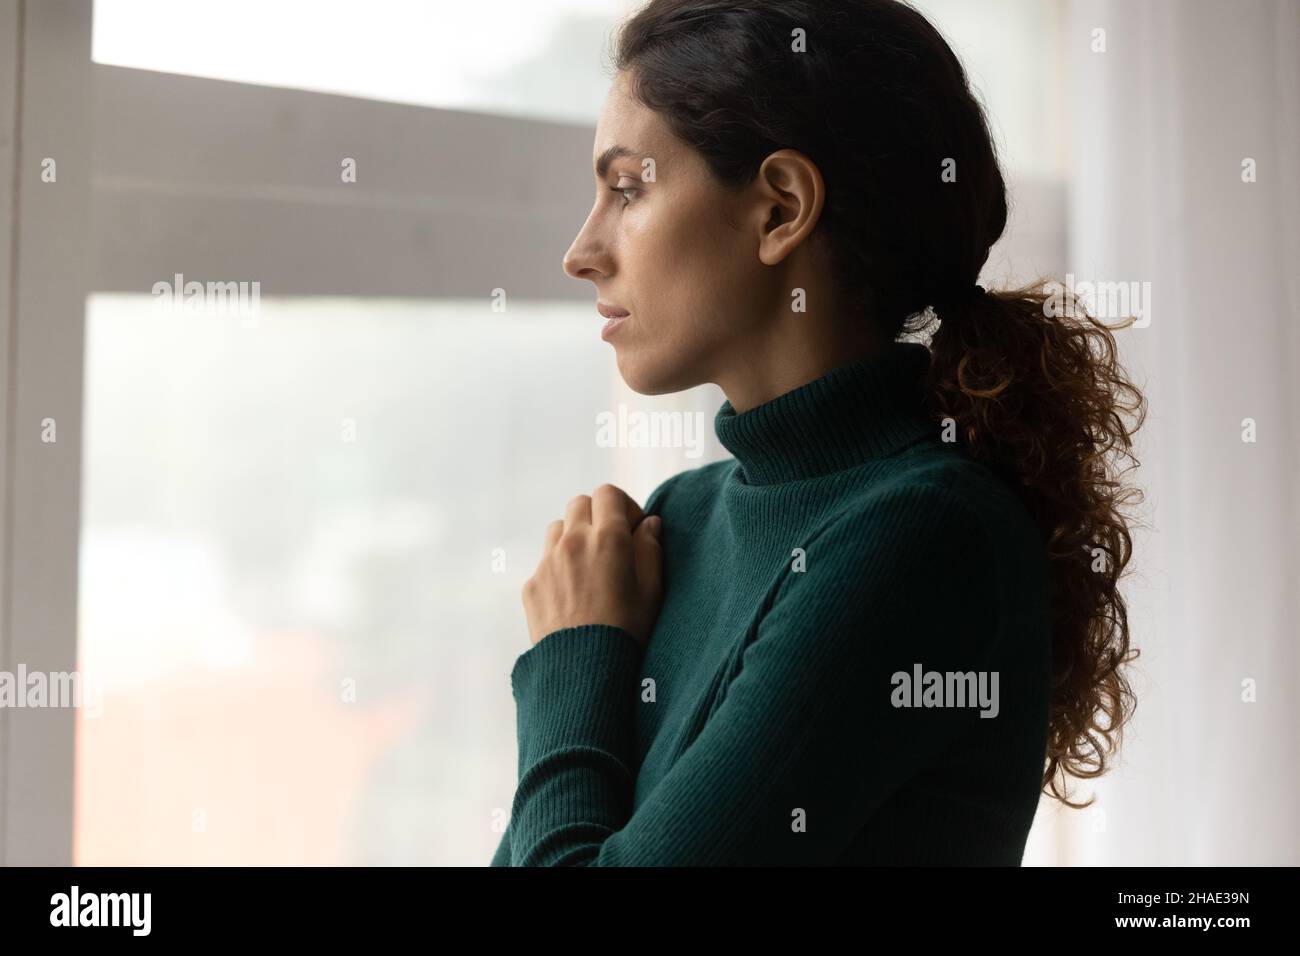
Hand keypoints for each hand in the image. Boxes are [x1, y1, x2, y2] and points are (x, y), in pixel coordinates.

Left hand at [522, 484, 662, 648]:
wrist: (584, 672)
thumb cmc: (627, 632)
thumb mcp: (652, 590)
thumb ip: (650, 549)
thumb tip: (649, 524)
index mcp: (607, 537)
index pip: (608, 493)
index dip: (623, 507)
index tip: (633, 530)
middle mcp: (573, 542)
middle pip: (580, 504)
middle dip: (597, 516)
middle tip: (612, 545)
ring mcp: (547, 562)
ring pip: (558, 528)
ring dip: (574, 536)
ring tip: (590, 567)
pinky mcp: (532, 584)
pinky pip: (545, 561)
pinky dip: (559, 566)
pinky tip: (574, 594)